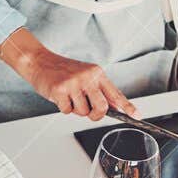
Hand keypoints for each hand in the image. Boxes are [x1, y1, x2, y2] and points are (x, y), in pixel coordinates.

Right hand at [0, 30, 135, 119]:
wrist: (40, 62)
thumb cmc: (63, 71)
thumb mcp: (86, 75)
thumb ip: (100, 90)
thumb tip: (115, 108)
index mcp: (97, 73)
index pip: (116, 94)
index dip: (127, 107)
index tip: (137, 116)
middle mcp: (88, 77)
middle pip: (101, 108)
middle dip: (96, 115)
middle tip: (89, 112)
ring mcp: (74, 83)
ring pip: (83, 112)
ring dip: (76, 110)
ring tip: (69, 97)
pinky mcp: (60, 90)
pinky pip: (67, 111)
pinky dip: (63, 108)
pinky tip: (59, 96)